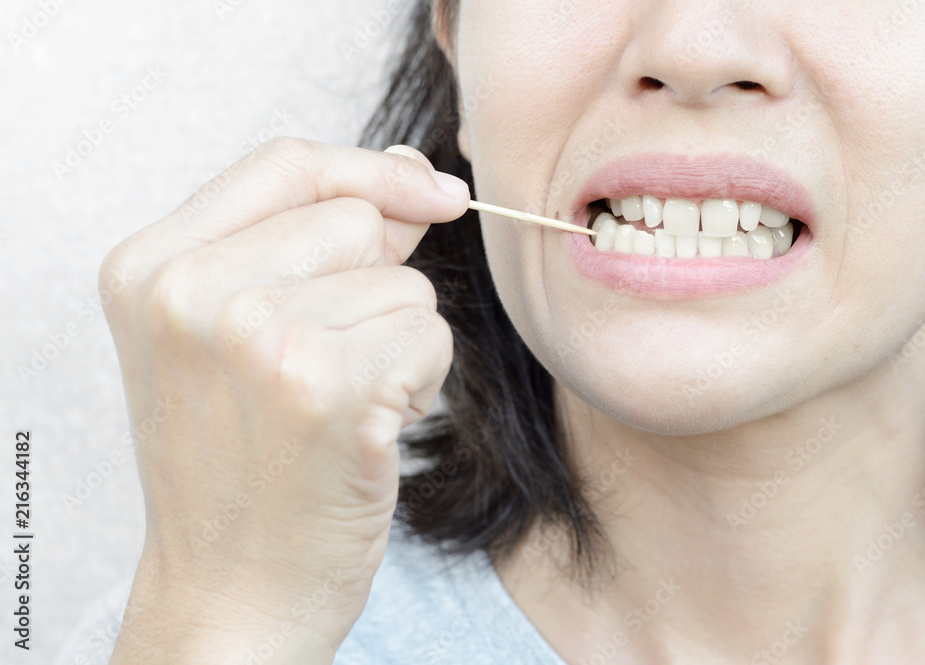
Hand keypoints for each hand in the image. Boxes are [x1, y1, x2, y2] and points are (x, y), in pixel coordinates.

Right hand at [100, 140, 468, 663]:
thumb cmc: (243, 467)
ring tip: (336, 409)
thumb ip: (311, 240)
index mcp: (151, 266)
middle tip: (328, 365)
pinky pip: (430, 336)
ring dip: (396, 345)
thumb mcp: (232, 336)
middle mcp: (190, 292)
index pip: (287, 162)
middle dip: (375, 286)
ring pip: (405, 284)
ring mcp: (257, 338)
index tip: (433, 190)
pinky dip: (419, 383)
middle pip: (358, 219)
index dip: (372, 170)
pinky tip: (365, 435)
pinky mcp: (328, 389)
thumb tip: (409, 168)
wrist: (234, 595)